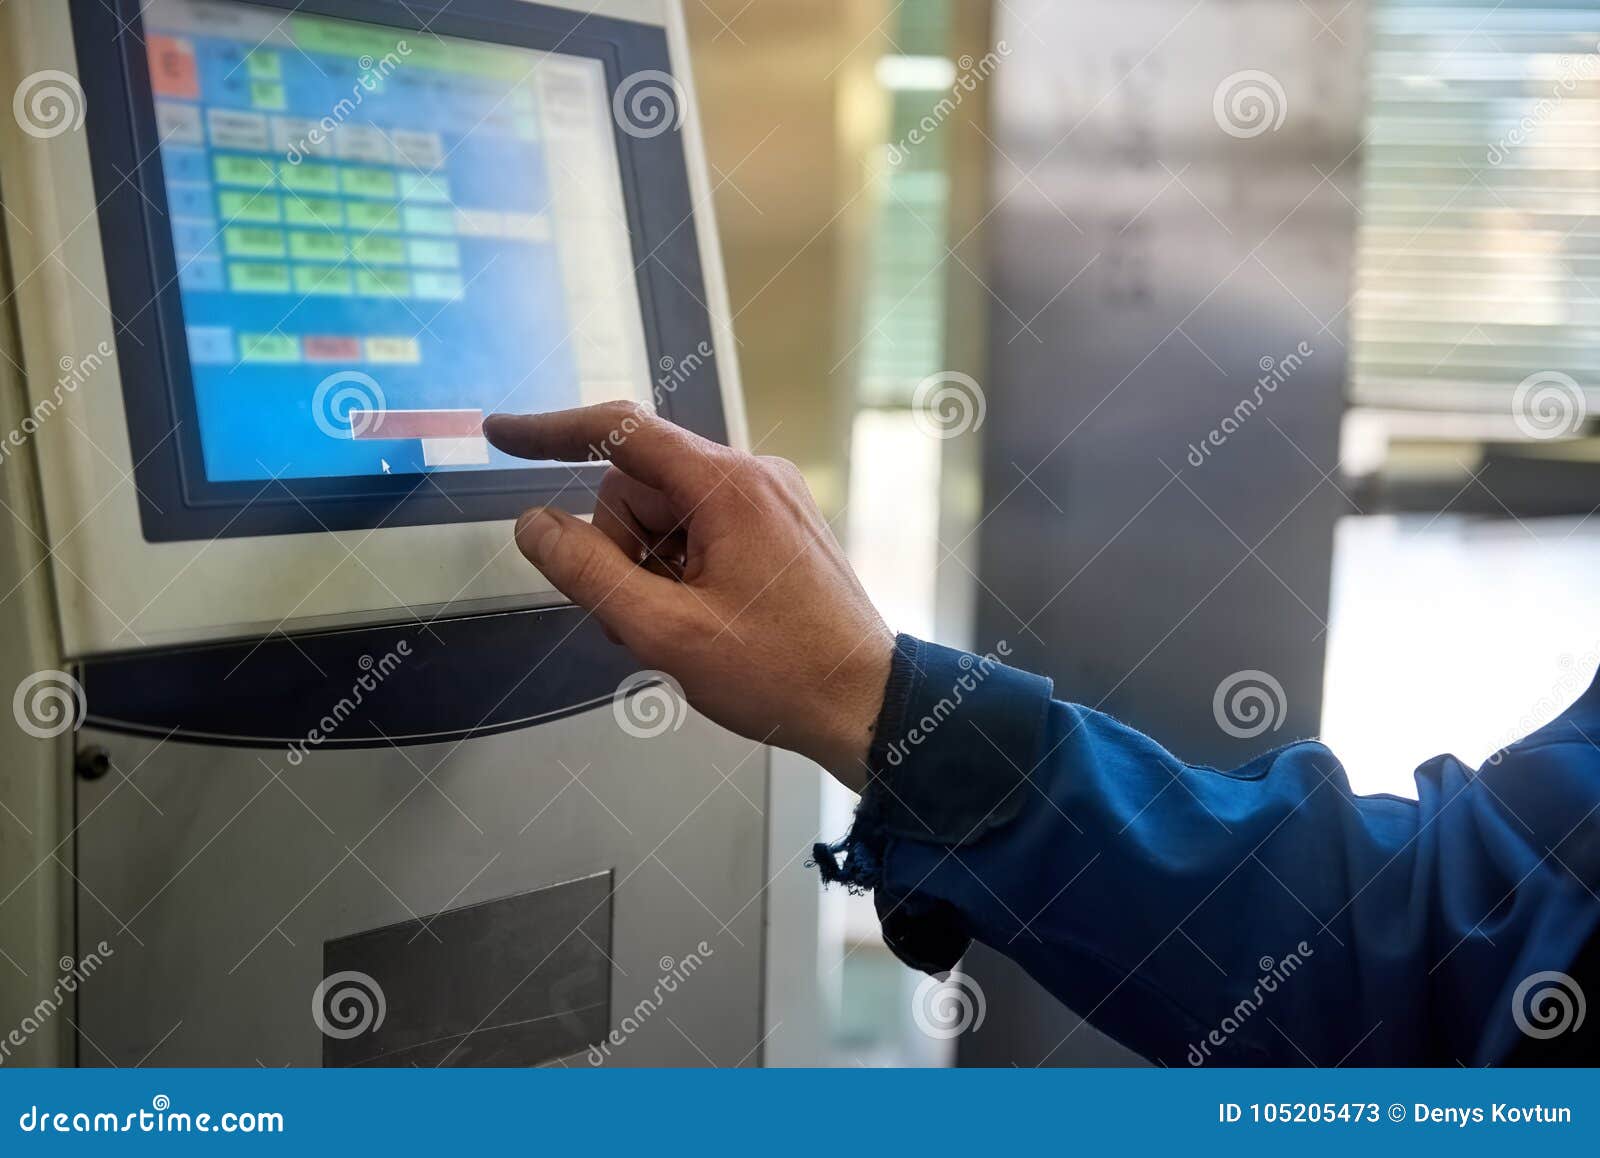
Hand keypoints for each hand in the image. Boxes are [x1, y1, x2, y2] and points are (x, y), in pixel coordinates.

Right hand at [483, 403, 893, 790]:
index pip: (620, 430)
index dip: (551, 431)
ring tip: (681, 627)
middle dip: (620, 548)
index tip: (501, 433)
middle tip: (643, 617)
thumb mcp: (664, 632)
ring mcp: (769, 502)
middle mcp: (753, 477)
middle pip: (637, 486)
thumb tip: (533, 524)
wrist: (866, 704)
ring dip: (649, 568)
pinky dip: (680, 570)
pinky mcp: (776, 529)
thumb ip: (587, 572)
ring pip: (664, 513)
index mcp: (728, 486)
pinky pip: (700, 529)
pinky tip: (700, 620)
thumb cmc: (783, 673)